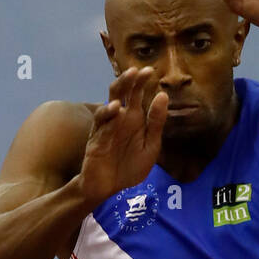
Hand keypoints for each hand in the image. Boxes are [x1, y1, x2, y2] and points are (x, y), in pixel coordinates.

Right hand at [79, 68, 168, 204]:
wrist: (109, 188)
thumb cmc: (129, 167)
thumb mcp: (150, 146)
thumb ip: (155, 123)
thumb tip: (162, 95)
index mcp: (133, 119)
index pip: (136, 94)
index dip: (142, 81)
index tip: (150, 70)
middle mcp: (119, 119)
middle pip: (121, 93)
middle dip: (129, 80)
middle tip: (138, 70)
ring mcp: (106, 128)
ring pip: (110, 102)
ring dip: (118, 90)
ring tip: (128, 79)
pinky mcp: (96, 140)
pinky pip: (101, 124)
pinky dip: (108, 114)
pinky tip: (116, 108)